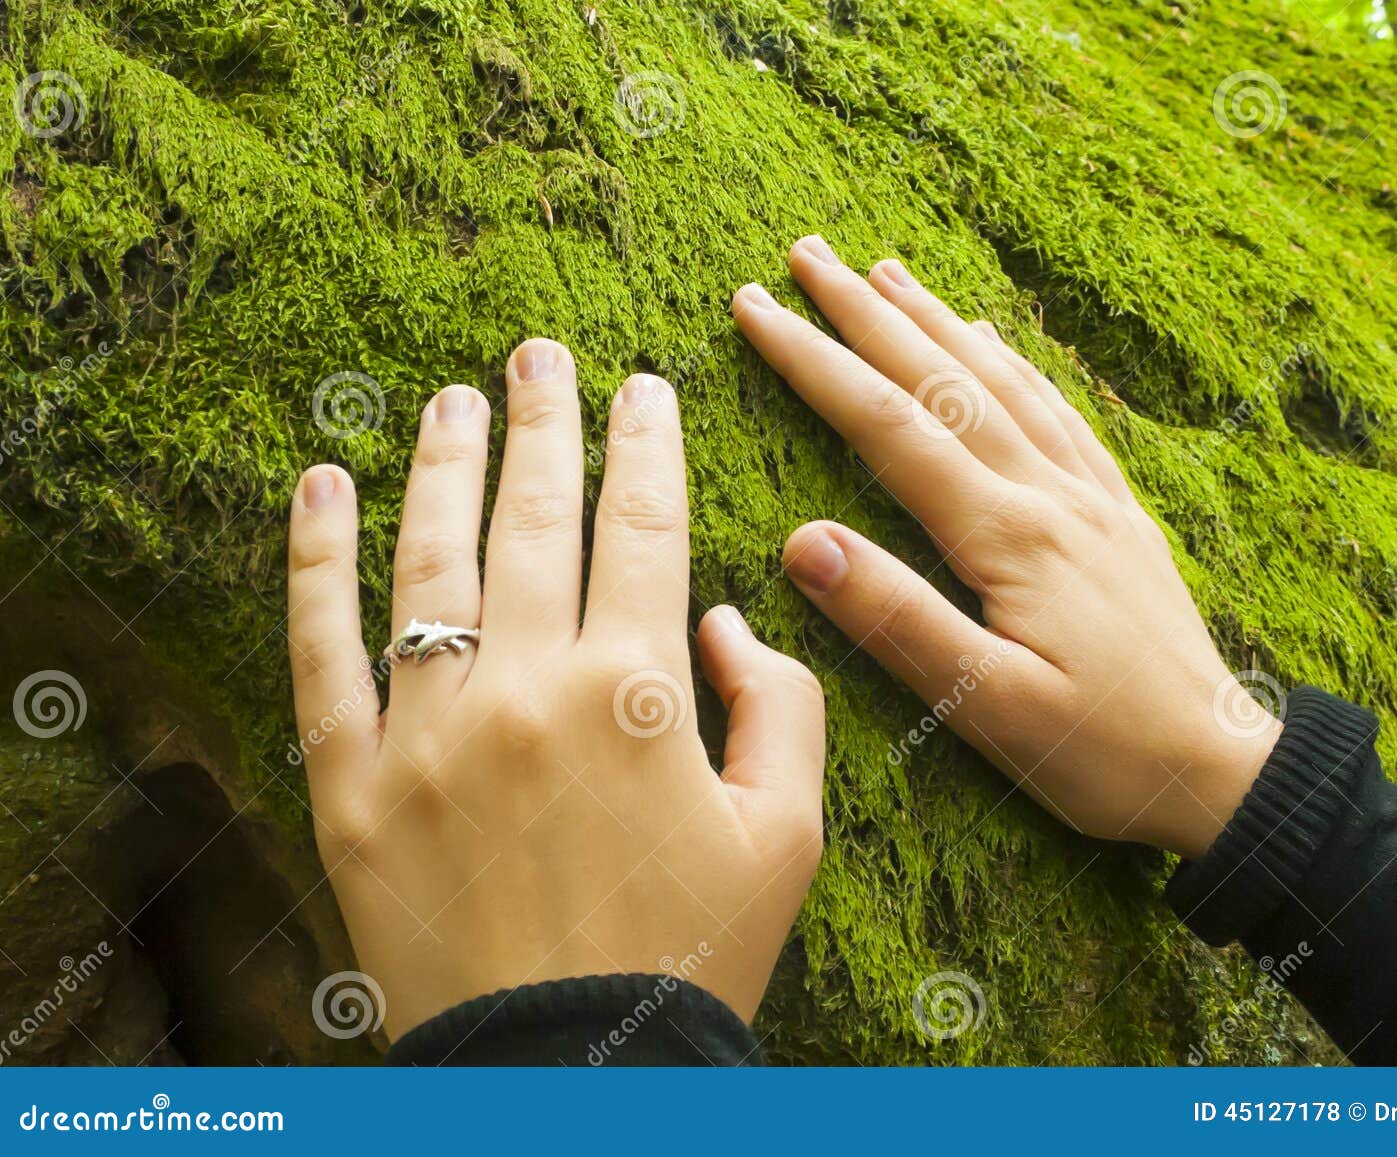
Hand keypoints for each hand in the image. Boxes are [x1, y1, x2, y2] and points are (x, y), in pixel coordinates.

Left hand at [287, 342, 823, 1039]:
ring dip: (442, 461)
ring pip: (429, 558)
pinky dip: (314, 560)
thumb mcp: (788, 834)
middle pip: (533, 517)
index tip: (641, 386)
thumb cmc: (689, 955)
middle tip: (541, 352)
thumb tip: (721, 617)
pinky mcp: (352, 785)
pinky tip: (320, 485)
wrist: (567, 1073)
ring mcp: (427, 731)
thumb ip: (775, 704)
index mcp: (637, 691)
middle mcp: (526, 688)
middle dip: (543, 421)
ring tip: (453, 396)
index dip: (645, 443)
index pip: (643, 526)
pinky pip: (320, 651)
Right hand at [732, 237, 1278, 859]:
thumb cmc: (1102, 754)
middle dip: (865, 313)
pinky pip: (1060, 414)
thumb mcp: (991, 708)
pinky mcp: (1118, 518)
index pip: (890, 427)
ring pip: (1003, 382)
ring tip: (886, 270)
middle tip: (805, 254)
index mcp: (1010, 537)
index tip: (756, 310)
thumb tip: (801, 542)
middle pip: (944, 380)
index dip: (816, 363)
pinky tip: (998, 342)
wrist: (1222, 772)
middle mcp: (1051, 495)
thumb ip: (899, 621)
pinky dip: (1017, 364)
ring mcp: (1091, 499)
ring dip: (937, 321)